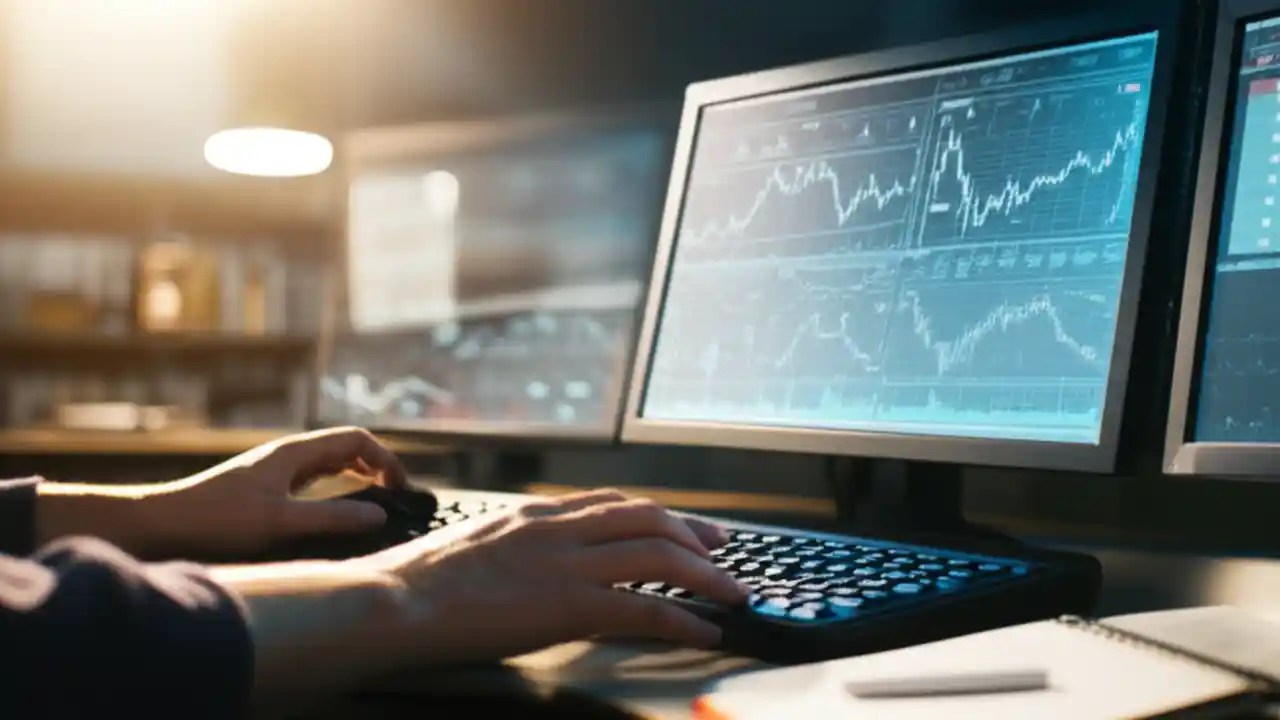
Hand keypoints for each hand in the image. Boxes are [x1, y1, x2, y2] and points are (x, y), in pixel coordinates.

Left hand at [150, 426, 408, 556]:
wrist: (161, 524)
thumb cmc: (216, 520)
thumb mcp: (280, 521)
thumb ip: (332, 517)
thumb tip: (379, 515)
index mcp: (296, 453)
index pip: (357, 440)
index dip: (387, 460)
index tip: (402, 491)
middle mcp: (288, 456)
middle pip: (347, 448)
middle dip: (378, 467)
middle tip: (397, 498)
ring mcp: (276, 471)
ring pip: (330, 464)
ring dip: (359, 478)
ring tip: (376, 505)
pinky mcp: (265, 489)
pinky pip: (314, 481)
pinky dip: (337, 491)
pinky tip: (335, 515)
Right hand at [361, 488, 749, 665]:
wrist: (393, 601)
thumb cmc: (416, 584)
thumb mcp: (472, 547)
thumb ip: (510, 548)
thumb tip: (526, 566)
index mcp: (533, 515)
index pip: (612, 504)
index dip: (656, 515)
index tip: (682, 526)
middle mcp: (557, 528)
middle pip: (647, 517)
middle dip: (693, 532)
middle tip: (723, 549)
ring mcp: (565, 562)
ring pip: (657, 555)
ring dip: (704, 573)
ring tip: (732, 592)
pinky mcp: (568, 603)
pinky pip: (644, 607)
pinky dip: (683, 619)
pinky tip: (704, 631)